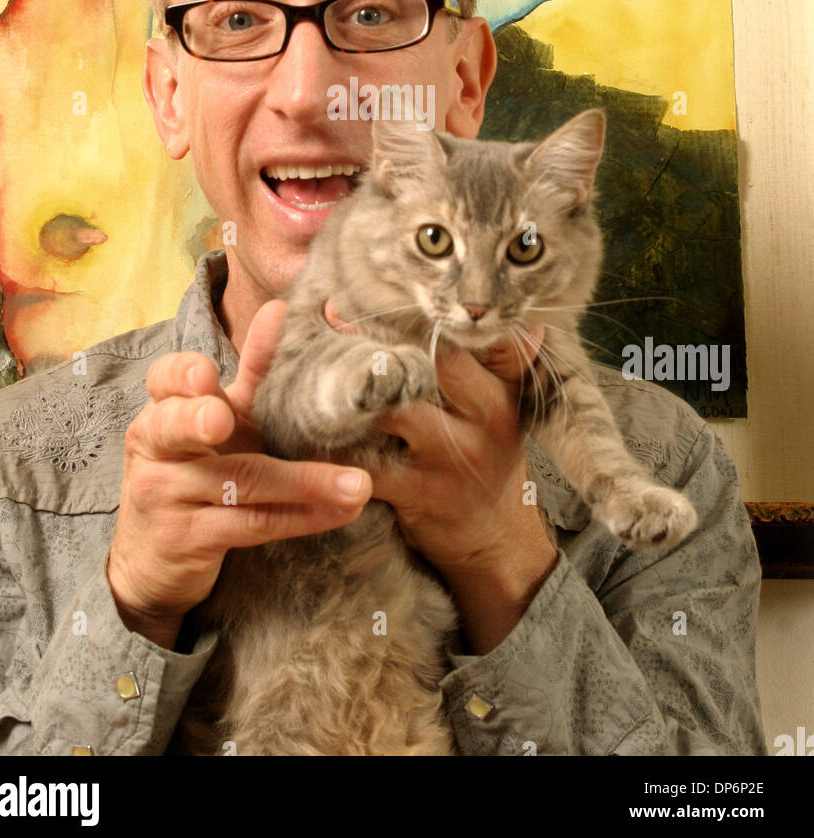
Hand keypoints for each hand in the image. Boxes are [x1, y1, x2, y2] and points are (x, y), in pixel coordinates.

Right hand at [107, 300, 371, 647]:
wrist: (153, 558)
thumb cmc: (196, 470)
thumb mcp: (220, 418)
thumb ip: (251, 369)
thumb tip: (282, 309)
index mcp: (163, 407)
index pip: (161, 380)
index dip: (180, 375)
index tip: (206, 373)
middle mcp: (156, 448)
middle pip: (174, 427)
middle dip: (198, 420)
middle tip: (224, 417)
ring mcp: (166, 497)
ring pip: (237, 483)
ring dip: (304, 483)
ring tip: (357, 483)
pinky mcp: (187, 540)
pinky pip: (252, 525)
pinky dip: (302, 517)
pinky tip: (341, 511)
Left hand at [323, 302, 557, 652]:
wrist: (499, 544)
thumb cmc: (493, 463)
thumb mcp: (512, 415)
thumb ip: (510, 368)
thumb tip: (534, 323)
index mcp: (499, 396)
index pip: (462, 345)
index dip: (414, 318)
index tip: (368, 292)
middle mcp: (479, 423)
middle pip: (427, 368)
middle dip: (375, 341)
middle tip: (330, 315)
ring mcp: (448, 460)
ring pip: (392, 411)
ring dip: (350, 389)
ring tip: (310, 363)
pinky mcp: (418, 495)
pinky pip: (368, 466)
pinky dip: (335, 448)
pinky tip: (304, 428)